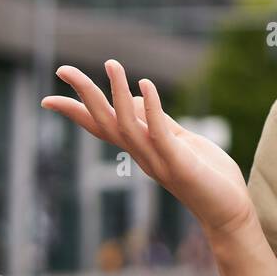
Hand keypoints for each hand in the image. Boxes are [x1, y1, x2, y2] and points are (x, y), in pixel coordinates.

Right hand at [40, 60, 255, 235]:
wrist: (229, 211)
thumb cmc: (208, 176)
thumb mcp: (181, 141)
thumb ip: (161, 121)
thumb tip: (140, 96)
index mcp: (141, 149)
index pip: (102, 127)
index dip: (76, 113)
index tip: (47, 99)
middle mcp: (142, 154)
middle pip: (104, 122)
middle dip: (83, 96)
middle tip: (62, 70)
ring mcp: (157, 159)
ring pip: (126, 124)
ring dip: (117, 93)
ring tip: (111, 64)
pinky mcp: (178, 161)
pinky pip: (160, 131)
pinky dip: (151, 107)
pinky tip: (145, 84)